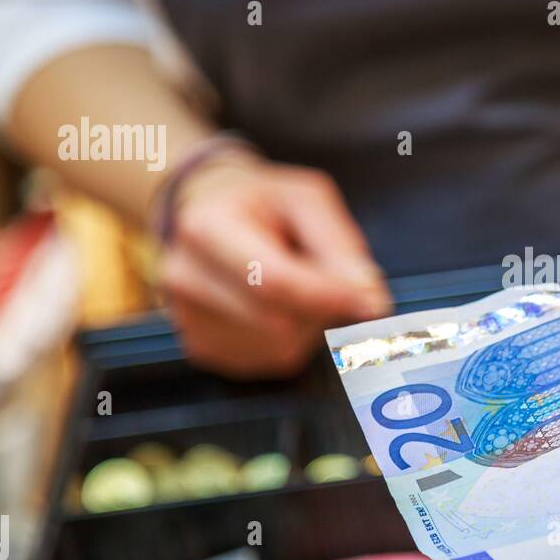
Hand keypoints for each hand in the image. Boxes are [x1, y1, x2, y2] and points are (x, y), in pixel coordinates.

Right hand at [158, 155, 390, 377]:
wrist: (207, 213)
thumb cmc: (262, 203)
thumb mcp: (306, 198)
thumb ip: (341, 246)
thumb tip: (371, 301)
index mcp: (206, 228)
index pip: (274, 282)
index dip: (331, 297)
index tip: (374, 303)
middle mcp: (185, 278)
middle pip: (279, 323)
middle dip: (320, 309)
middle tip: (326, 279)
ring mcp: (187, 320)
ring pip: (279, 348)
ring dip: (307, 326)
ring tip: (294, 286)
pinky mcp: (201, 349)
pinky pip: (268, 361)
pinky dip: (289, 340)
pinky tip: (276, 307)